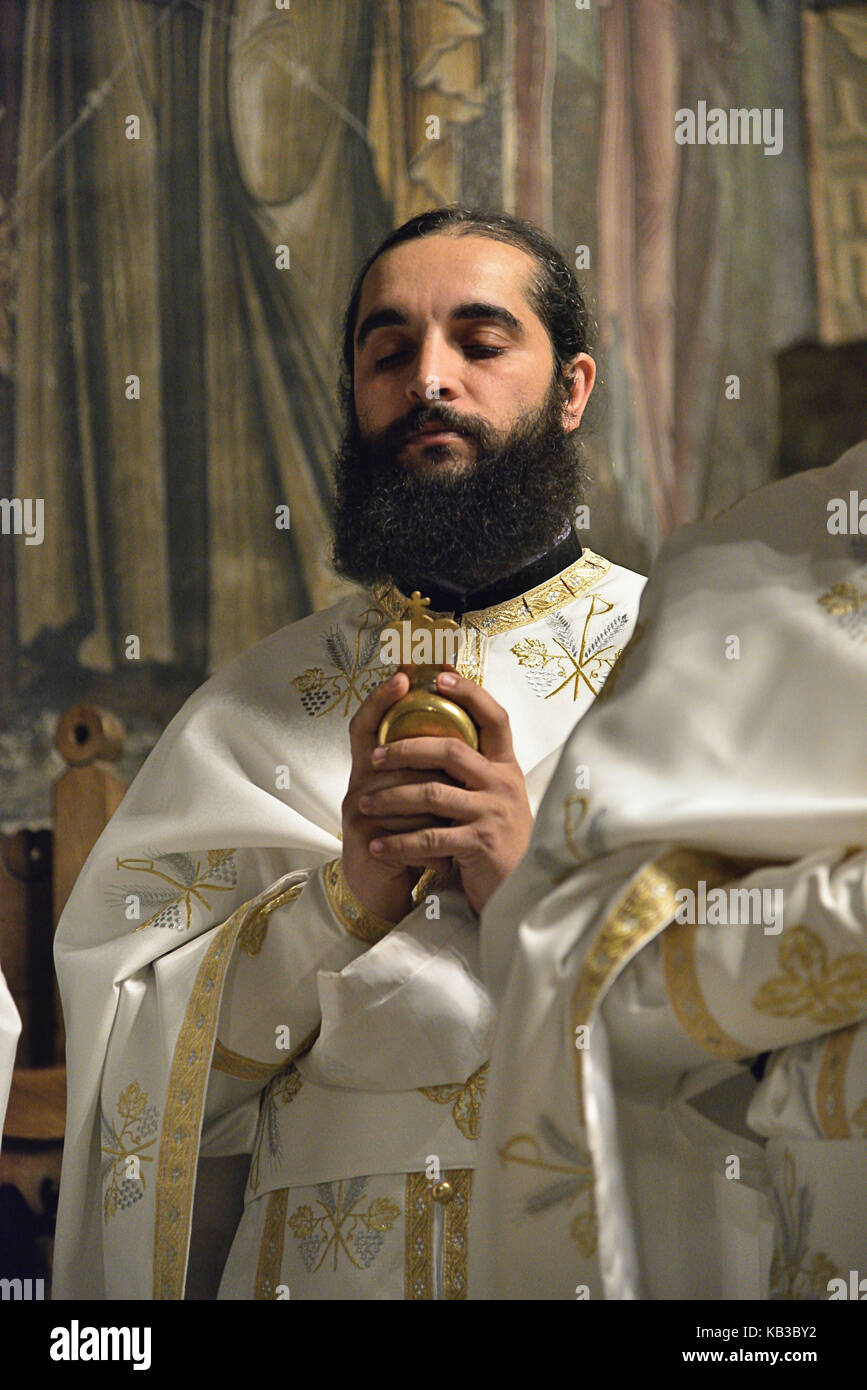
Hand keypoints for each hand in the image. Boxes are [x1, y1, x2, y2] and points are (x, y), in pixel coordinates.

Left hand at [359, 670, 533, 913]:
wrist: (520, 891)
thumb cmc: (496, 840)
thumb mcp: (492, 798)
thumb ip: (471, 772)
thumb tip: (430, 739)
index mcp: (505, 767)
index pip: (494, 717)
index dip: (469, 693)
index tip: (438, 678)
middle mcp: (503, 784)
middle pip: (452, 749)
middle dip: (406, 748)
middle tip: (373, 757)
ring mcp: (494, 813)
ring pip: (433, 793)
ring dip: (391, 798)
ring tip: (364, 805)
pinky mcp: (481, 844)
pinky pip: (431, 838)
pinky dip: (399, 843)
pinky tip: (377, 846)